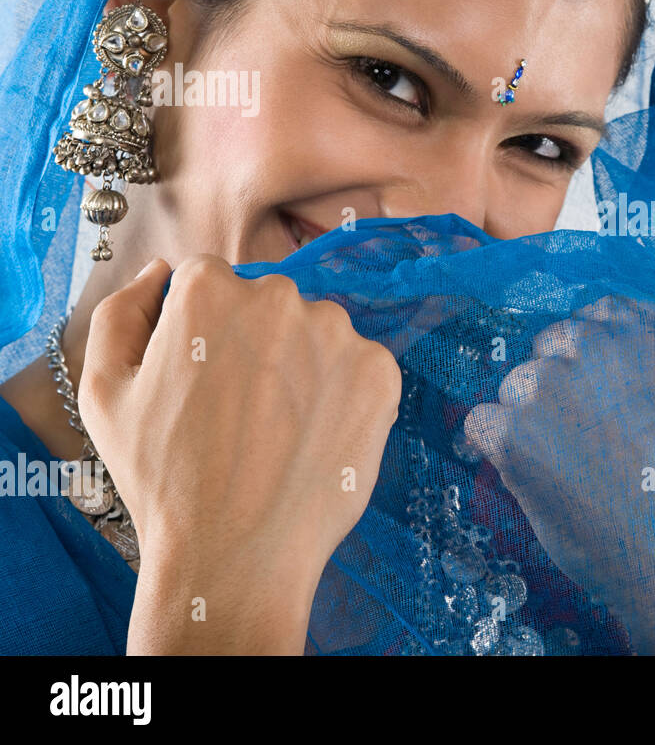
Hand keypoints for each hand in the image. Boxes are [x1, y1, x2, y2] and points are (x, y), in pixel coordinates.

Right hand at [78, 255, 401, 653]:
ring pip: (317, 336)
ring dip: (302, 368)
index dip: (202, 334)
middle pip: (268, 305)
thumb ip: (122, 312)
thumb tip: (160, 272)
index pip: (211, 283)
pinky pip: (359, 369)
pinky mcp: (380, 372)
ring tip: (276, 433)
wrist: (235, 554)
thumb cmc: (162, 476)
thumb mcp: (103, 389)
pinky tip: (313, 439)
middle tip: (237, 414)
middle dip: (255, 345)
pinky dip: (342, 396)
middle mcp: (280, 296)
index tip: (202, 380)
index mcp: (210, 288)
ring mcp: (338, 334)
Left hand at [464, 295, 654, 653]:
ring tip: (568, 463)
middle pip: (552, 347)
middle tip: (589, 435)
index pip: (595, 317)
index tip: (608, 392)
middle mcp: (587, 352)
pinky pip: (482, 423)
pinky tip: (533, 474)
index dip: (598, 356)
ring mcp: (543, 393)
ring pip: (516, 384)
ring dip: (532, 414)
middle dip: (564, 382)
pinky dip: (497, 445)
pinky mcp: (512, 440)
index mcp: (639, 336)